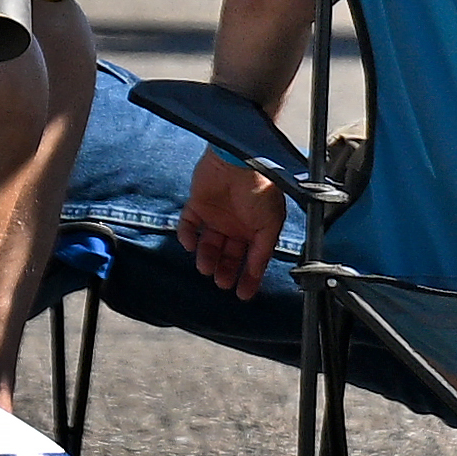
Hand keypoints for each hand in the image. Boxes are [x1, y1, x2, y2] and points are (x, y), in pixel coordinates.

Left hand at [178, 152, 282, 298]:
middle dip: (224, 270)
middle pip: (228, 254)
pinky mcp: (197, 203)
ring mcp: (216, 213)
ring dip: (206, 258)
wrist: (239, 160)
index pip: (251, 259)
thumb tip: (256, 271)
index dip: (248, 278)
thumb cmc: (261, 188)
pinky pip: (188, 224)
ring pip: (207, 244)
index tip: (243, 295)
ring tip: (205, 268)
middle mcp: (236, 224)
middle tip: (221, 283)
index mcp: (256, 229)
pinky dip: (186, 236)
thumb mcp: (271, 224)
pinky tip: (189, 244)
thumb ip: (263, 250)